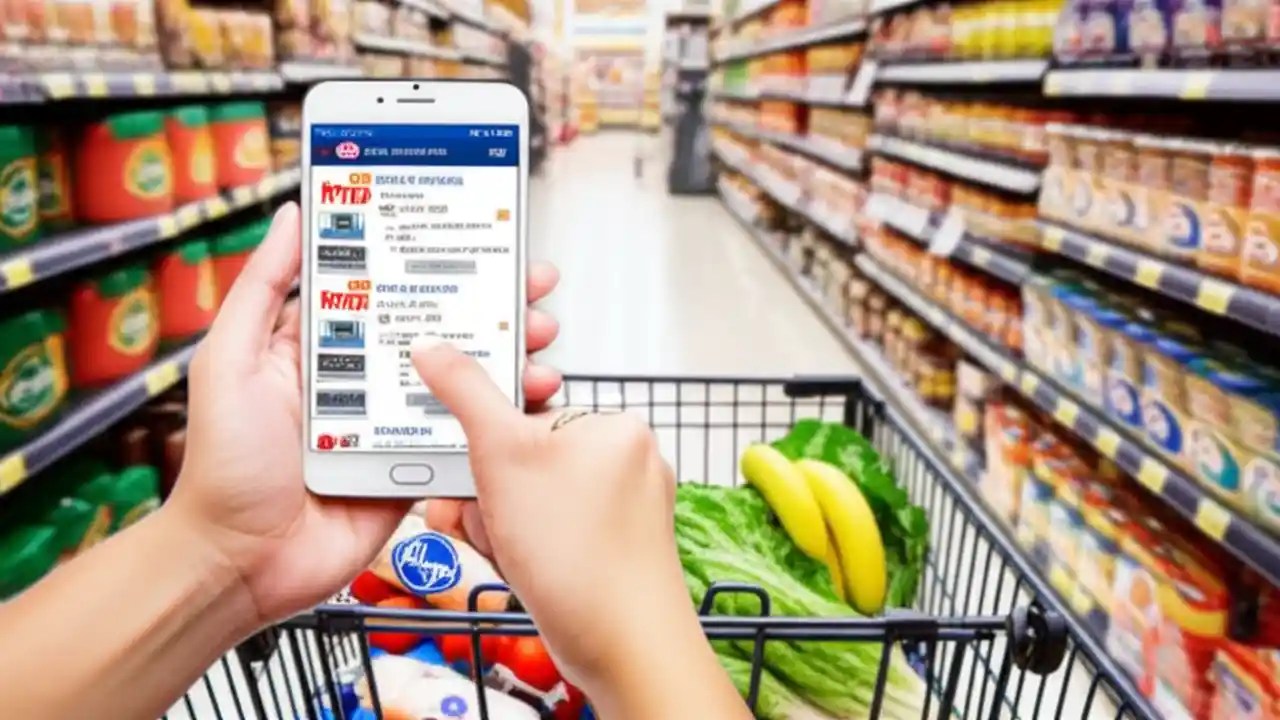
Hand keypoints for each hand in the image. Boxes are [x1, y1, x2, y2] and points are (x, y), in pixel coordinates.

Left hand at [166, 202, 561, 625]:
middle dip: (493, 302)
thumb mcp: (231, 359)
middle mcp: (365, 380)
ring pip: (464, 379)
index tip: (475, 233)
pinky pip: (466, 436)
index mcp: (323, 345)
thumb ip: (263, 287)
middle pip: (441, 327)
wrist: (242, 562)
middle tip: (534, 283)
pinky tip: (530, 398)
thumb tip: (293, 214)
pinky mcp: (416, 469)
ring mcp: (395, 425)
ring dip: (509, 355)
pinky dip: (500, 417)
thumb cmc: (223, 464)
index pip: (388, 285)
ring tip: (540, 338)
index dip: (434, 259)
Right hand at [410, 342, 692, 691]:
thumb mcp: (502, 455)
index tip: (469, 463)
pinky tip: (525, 569)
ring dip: (501, 525)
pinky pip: (553, 536)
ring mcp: (624, 510)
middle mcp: (628, 462)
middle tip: (483, 516)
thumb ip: (464, 394)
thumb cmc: (579, 551)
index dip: (488, 442)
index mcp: (614, 424)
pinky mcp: (615, 550)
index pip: (528, 410)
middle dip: (490, 493)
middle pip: (526, 461)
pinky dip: (527, 551)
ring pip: (534, 502)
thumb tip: (434, 346)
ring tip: (509, 550)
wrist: (624, 644)